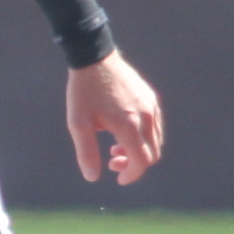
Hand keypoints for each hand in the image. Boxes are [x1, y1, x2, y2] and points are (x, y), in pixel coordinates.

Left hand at [66, 49, 162, 185]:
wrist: (93, 56)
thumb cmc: (83, 91)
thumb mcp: (78, 123)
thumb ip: (86, 152)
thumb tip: (92, 177)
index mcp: (129, 125)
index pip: (141, 162)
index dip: (131, 175)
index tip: (117, 178)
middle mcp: (146, 117)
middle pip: (151, 154)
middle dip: (133, 163)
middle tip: (112, 159)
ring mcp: (151, 106)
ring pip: (155, 140)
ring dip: (139, 149)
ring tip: (114, 145)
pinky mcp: (150, 97)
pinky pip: (154, 125)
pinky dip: (143, 135)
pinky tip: (122, 130)